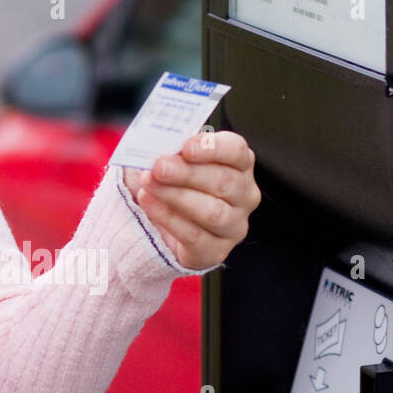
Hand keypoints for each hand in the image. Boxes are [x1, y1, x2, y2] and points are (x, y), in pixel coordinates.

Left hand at [120, 131, 260, 270]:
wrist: (154, 217)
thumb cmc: (168, 180)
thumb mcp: (168, 157)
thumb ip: (169, 147)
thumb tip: (159, 141)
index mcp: (237, 164)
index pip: (237, 151)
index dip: (213, 148)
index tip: (186, 147)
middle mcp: (244, 195)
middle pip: (224, 182)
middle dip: (188, 173)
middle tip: (159, 166)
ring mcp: (233, 225)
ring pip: (212, 212)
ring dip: (177, 196)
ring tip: (149, 184)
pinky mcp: (215, 250)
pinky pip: (194, 236)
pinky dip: (167, 217)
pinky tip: (148, 202)